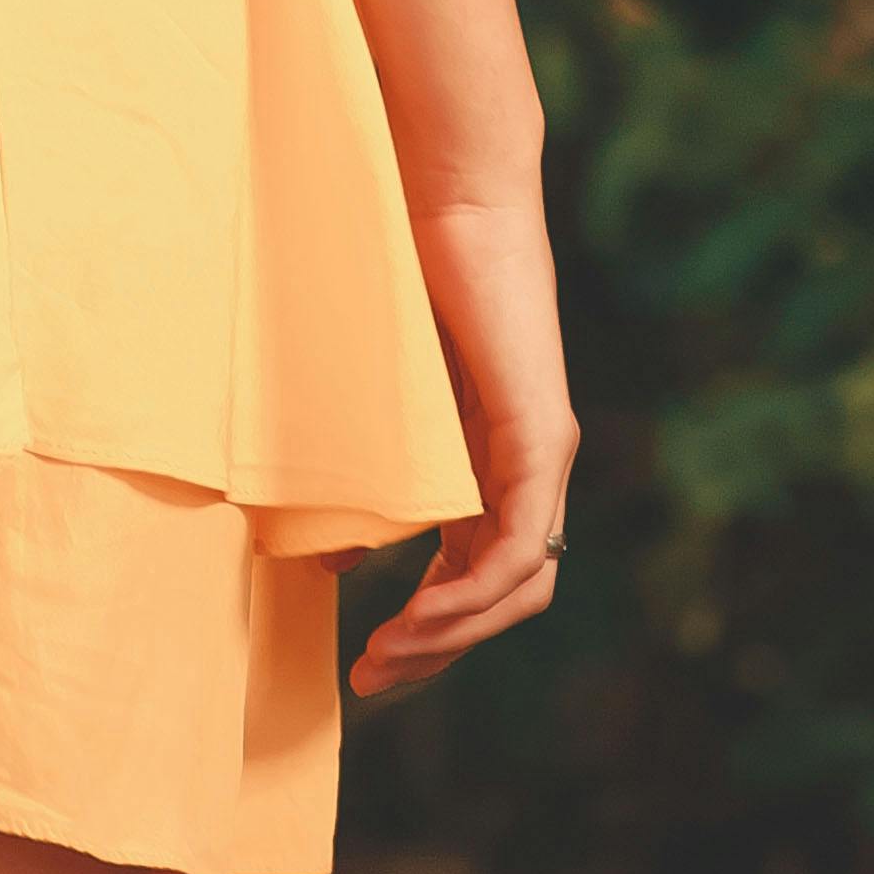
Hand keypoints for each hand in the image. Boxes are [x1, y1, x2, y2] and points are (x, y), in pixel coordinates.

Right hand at [349, 182, 576, 699]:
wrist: (442, 193)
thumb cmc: (394, 272)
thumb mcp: (371, 402)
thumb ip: (362, 472)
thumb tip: (331, 559)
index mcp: (488, 462)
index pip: (478, 575)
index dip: (430, 630)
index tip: (367, 661)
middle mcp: (528, 469)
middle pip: (504, 596)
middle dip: (436, 651)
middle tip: (371, 680)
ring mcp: (541, 455)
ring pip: (519, 586)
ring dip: (451, 636)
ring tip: (385, 658)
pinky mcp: (540, 435)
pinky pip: (520, 547)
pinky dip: (472, 594)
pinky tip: (423, 616)